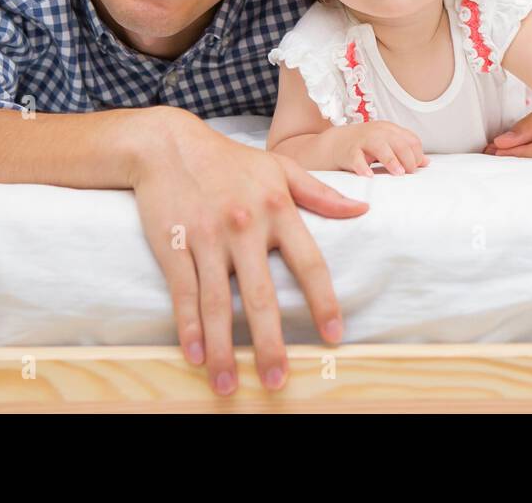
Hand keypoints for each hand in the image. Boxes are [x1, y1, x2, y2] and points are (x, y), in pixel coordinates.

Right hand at [128, 107, 367, 395]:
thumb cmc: (231, 161)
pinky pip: (183, 293)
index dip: (324, 302)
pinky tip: (196, 356)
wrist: (168, 145)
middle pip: (261, 295)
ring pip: (217, 303)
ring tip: (230, 386)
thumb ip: (321, 193)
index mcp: (278, 209)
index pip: (310, 263)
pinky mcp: (173, 245)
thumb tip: (363, 207)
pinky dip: (188, 327)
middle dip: (271, 342)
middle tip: (279, 380)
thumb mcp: (281, 168)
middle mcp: (244, 226)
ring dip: (224, 349)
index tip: (334, 336)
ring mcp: (207, 238)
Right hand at [332, 120, 428, 176]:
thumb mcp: (387, 145)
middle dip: (408, 158)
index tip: (416, 168)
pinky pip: (357, 158)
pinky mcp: (349, 151)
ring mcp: (363, 140)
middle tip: (409, 172)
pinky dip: (363, 167)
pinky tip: (369, 176)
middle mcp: (378, 132)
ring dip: (391, 160)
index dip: (417, 154)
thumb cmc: (365, 146)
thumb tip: (426, 162)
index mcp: (390, 130)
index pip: (411, 139)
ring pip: (380, 146)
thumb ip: (405, 152)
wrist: (335, 144)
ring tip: (398, 173)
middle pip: (399, 142)